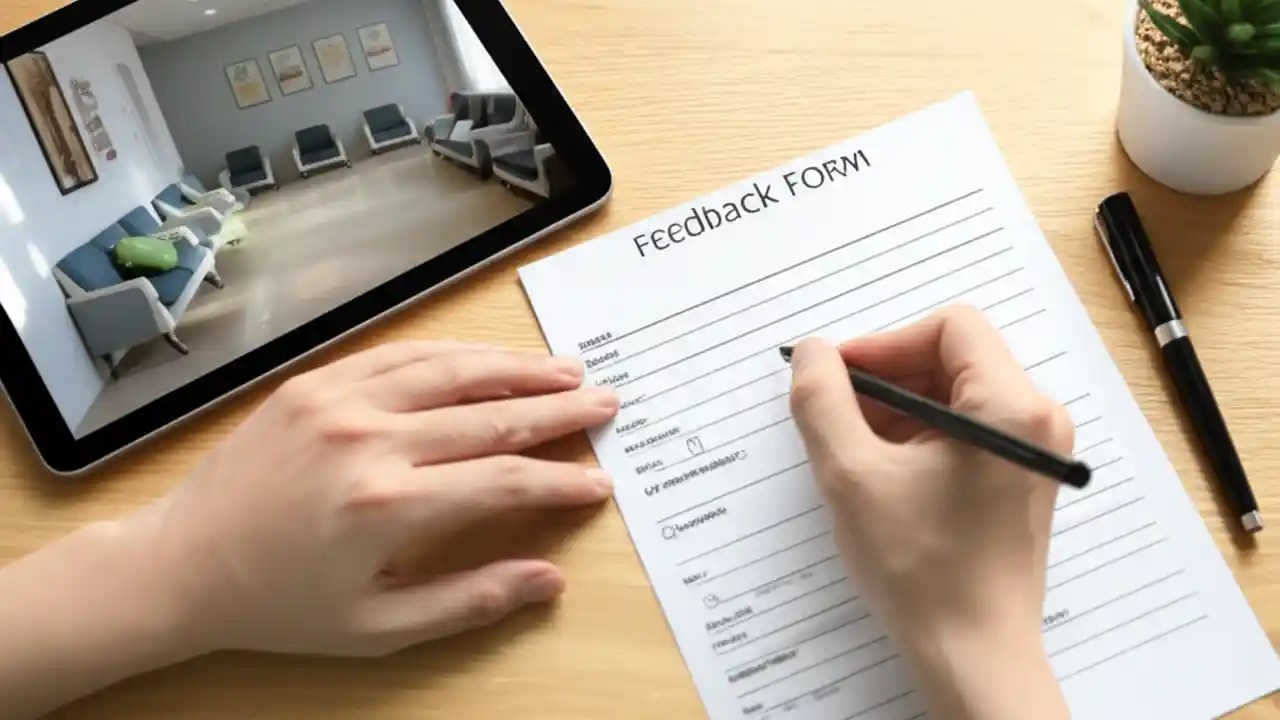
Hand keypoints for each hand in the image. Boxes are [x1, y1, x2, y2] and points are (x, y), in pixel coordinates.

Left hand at [136, 341, 618, 657]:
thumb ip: (469, 600)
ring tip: (564, 370)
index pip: (502, 482)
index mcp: (386, 506)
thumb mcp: (377, 627)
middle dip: (557, 410)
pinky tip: (486, 358)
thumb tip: (547, 582)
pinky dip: (451, 354)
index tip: (597, 481)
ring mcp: (339, 401)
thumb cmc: (278, 604)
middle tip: (606, 401)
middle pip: (490, 414)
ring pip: (450, 371)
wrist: (182, 564)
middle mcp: (368, 440)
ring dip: (514, 367)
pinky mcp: (315, 383)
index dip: (558, 482)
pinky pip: (399, 355)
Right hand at [789, 306, 1071, 719]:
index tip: (838, 376)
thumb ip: (822, 400)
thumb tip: (813, 353)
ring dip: (899, 407)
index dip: (885, 342)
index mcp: (1010, 407)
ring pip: (956, 394)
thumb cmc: (921, 570)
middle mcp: (1036, 419)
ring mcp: (1032, 450)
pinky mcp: (1019, 478)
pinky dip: (919, 435)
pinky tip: (881, 469)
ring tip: (852, 446)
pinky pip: (966, 429)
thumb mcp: (851, 475)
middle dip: (888, 376)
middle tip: (835, 410)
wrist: (972, 653)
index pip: (949, 327)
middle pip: (954, 357)